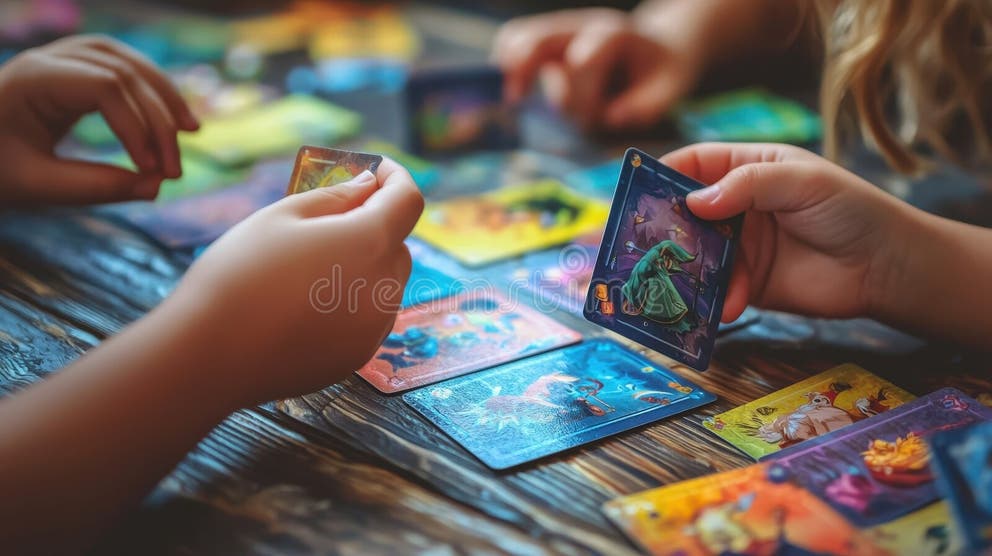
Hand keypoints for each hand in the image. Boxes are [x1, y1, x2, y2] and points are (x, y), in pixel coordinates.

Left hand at [0, 35, 198, 204]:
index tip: (153, 172)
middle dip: (157, 121)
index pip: (105, 87)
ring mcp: (62, 62)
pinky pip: (123, 71)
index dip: (137, 127)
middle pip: (123, 73)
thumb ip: (95, 187)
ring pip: (128, 63)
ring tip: (191, 130)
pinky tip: (171, 118)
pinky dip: (151, 93)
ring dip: (164, 96)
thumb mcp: (38, 185)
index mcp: (33, 79)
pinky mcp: (74, 74)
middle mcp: (49, 60)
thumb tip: (156, 188)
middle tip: (175, 171)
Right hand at [173, 159, 423, 406]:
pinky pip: (368, 318)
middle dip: (373, 225)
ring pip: (385, 284)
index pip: (407, 200)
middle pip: (397, 244)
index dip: (395, 178)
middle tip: (328, 220)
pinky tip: (304, 306)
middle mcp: (385, 288)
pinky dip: (351, 303)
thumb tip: (367, 187)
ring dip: (363, 266)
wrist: (211, 355)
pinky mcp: (358, 356)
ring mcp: (374, 327)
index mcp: (370, 242)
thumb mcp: (282, 217)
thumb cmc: (240, 273)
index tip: (374, 170)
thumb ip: (335, 197)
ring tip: (307, 268)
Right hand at [493, 8, 700, 129]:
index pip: (583, 61)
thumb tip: (612, 118)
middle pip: (540, 39)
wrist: (661, 44)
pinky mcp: (548, 40)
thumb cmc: (663, 70)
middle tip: (516, 99)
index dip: (585, 95)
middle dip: (528, 68)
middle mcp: (584, 26)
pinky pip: (514, 40)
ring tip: (530, 97)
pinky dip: (507, 61)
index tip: (601, 119)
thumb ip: (647, 105)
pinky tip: (512, 87)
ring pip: (522, 43)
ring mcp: (564, 31)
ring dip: (524, 77)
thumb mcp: (671, 86)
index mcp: (615, 34)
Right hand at [662, 143, 915, 322]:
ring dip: (686, 270)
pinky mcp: (747, 284)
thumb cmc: (851, 210)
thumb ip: (747, 185)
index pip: (694, 164)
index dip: (664, 174)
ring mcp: (740, 246)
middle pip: (685, 213)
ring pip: (696, 255)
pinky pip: (716, 289)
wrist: (887, 268)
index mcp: (749, 169)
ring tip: (675, 283)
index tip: (637, 191)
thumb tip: (694, 202)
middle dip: (664, 228)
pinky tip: (724, 306)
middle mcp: (737, 206)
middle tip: (641, 245)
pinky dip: (714, 299)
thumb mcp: (801, 182)